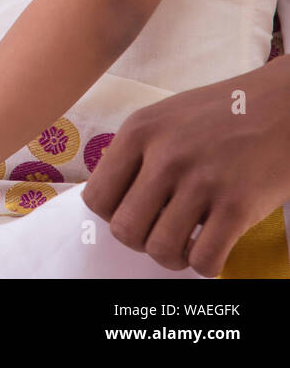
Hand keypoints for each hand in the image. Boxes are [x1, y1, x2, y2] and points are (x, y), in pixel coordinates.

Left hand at [83, 57, 289, 276]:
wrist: (284, 104)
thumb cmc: (222, 113)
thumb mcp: (164, 117)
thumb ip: (135, 153)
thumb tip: (114, 200)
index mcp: (139, 131)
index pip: (97, 198)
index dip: (114, 214)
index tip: (136, 211)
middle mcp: (165, 155)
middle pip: (125, 230)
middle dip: (141, 239)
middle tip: (162, 229)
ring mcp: (202, 181)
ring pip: (160, 250)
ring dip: (172, 256)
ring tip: (186, 241)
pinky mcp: (238, 205)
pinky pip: (204, 260)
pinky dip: (204, 265)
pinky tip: (212, 247)